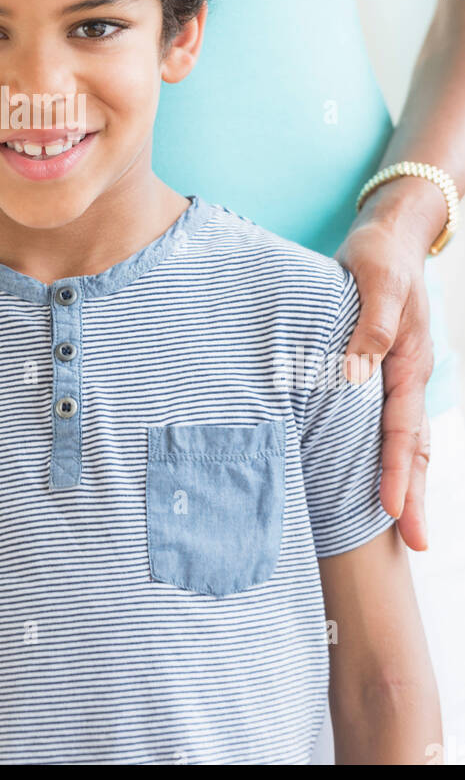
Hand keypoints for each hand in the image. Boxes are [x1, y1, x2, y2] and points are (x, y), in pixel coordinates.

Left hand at [334, 215, 432, 551]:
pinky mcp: (381, 368)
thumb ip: (371, 320)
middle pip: (414, 445)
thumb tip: (364, 365)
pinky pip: (387, 419)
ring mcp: (398, 374)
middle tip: (416, 544)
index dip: (396, 471)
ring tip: (401, 527)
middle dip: (413, 495)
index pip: (402, 428)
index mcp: (408, 359)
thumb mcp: (375, 278)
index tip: (393, 511)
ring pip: (405, 437)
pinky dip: (386, 450)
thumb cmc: (379, 255)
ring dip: (404, 479)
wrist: (391, 235)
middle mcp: (408, 374)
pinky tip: (372, 473)